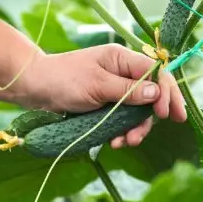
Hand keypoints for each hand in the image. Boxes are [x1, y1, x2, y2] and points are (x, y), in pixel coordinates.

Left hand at [23, 43, 186, 148]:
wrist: (35, 88)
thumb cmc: (63, 79)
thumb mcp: (97, 85)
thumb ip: (128, 91)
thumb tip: (157, 93)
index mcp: (123, 58)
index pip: (157, 73)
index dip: (167, 93)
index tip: (168, 115)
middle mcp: (122, 72)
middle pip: (151, 94)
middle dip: (150, 117)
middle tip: (141, 137)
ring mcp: (114, 89)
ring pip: (137, 110)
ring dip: (134, 128)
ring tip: (125, 142)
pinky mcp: (105, 104)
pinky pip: (122, 118)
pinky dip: (122, 131)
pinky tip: (114, 142)